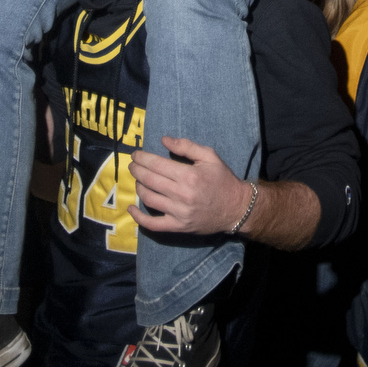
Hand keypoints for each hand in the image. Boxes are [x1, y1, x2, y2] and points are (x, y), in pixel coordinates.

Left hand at [128, 138, 251, 234]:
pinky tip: (131, 208)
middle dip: (136, 170)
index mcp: (189, 175)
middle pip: (149, 180)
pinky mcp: (178, 226)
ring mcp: (178, 212)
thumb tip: (164, 140)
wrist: (236, 208)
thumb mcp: (210, 156)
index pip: (157, 165)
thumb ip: (186, 146)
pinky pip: (153, 224)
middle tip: (132, 164)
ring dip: (138, 187)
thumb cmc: (222, 180)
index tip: (135, 154)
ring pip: (148, 199)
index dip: (142, 158)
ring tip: (138, 180)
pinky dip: (138, 217)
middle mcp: (181, 194)